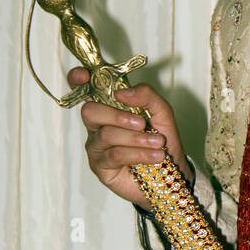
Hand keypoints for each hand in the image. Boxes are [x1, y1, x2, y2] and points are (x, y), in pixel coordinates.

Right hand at [67, 67, 192, 210]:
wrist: (172, 173)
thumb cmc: (162, 140)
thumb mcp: (162, 113)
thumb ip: (146, 96)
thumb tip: (123, 92)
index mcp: (109, 106)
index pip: (84, 88)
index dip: (78, 79)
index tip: (84, 75)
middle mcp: (98, 125)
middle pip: (90, 111)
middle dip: (117, 115)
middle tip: (142, 124)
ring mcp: (96, 146)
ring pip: (107, 135)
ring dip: (137, 139)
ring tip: (158, 143)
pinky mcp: (100, 167)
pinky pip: (115, 155)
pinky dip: (139, 153)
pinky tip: (155, 156)